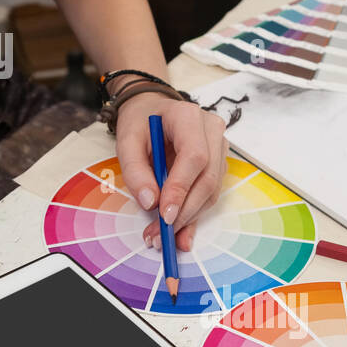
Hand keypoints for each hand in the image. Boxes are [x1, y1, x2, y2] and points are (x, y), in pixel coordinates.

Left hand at [113, 92, 228, 252]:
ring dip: (188, 218)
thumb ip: (135, 170)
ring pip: (211, 190)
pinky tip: (179, 233)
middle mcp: (211, 130)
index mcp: (188, 117)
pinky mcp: (218, 163)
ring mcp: (219, 147)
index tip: (164, 215)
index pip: (194, 156)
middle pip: (207, 178)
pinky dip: (193, 215)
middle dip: (184, 212)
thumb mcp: (126, 141)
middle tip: (160, 235)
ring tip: (161, 236)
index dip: (181, 188)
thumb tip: (150, 202)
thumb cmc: (140, 122)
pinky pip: (209, 193)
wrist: (152, 110)